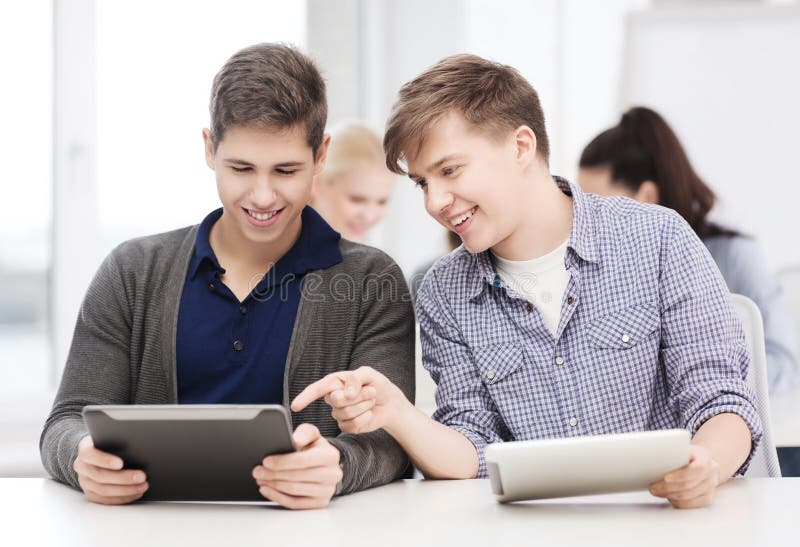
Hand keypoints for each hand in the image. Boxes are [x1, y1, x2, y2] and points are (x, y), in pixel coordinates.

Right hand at [73, 435, 147, 504]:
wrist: (97, 453)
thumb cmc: (108, 444)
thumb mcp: (111, 438)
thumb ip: (118, 441)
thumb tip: (139, 448)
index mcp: (85, 449)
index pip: (90, 455)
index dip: (105, 460)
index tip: (121, 463)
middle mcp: (82, 466)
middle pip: (100, 476)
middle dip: (123, 478)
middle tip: (142, 477)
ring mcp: (84, 481)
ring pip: (103, 490)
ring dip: (126, 490)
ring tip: (143, 486)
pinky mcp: (90, 493)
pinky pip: (105, 500)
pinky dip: (121, 498)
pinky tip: (135, 494)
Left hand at [252, 423, 341, 509]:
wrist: (325, 466)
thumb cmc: (315, 449)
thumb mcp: (312, 435)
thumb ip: (304, 433)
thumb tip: (295, 440)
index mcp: (331, 455)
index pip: (303, 460)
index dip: (283, 462)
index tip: (266, 461)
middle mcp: (332, 474)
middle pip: (297, 477)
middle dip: (273, 474)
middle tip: (258, 471)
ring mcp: (327, 491)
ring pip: (295, 491)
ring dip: (274, 486)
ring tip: (261, 479)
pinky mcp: (320, 503)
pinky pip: (296, 503)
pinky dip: (278, 497)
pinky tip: (267, 490)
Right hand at [291, 366, 406, 433]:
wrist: (390, 403)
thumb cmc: (378, 385)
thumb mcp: (369, 374)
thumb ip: (355, 379)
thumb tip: (345, 393)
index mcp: (334, 382)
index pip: (316, 389)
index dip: (305, 397)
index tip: (296, 406)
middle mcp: (334, 398)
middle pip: (337, 401)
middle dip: (358, 396)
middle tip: (371, 391)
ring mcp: (339, 413)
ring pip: (345, 413)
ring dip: (364, 406)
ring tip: (371, 400)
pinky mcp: (347, 426)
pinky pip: (351, 425)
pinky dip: (365, 418)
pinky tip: (369, 413)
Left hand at [649, 444, 720, 508]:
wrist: (700, 460)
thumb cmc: (685, 454)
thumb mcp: (681, 448)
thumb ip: (672, 452)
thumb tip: (652, 456)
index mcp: (705, 456)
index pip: (697, 468)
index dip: (680, 475)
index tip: (665, 478)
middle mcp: (711, 471)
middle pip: (689, 485)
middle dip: (667, 488)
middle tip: (652, 487)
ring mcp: (711, 486)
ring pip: (688, 496)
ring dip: (669, 495)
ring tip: (657, 492)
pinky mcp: (707, 497)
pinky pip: (690, 504)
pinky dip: (677, 502)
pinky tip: (668, 497)